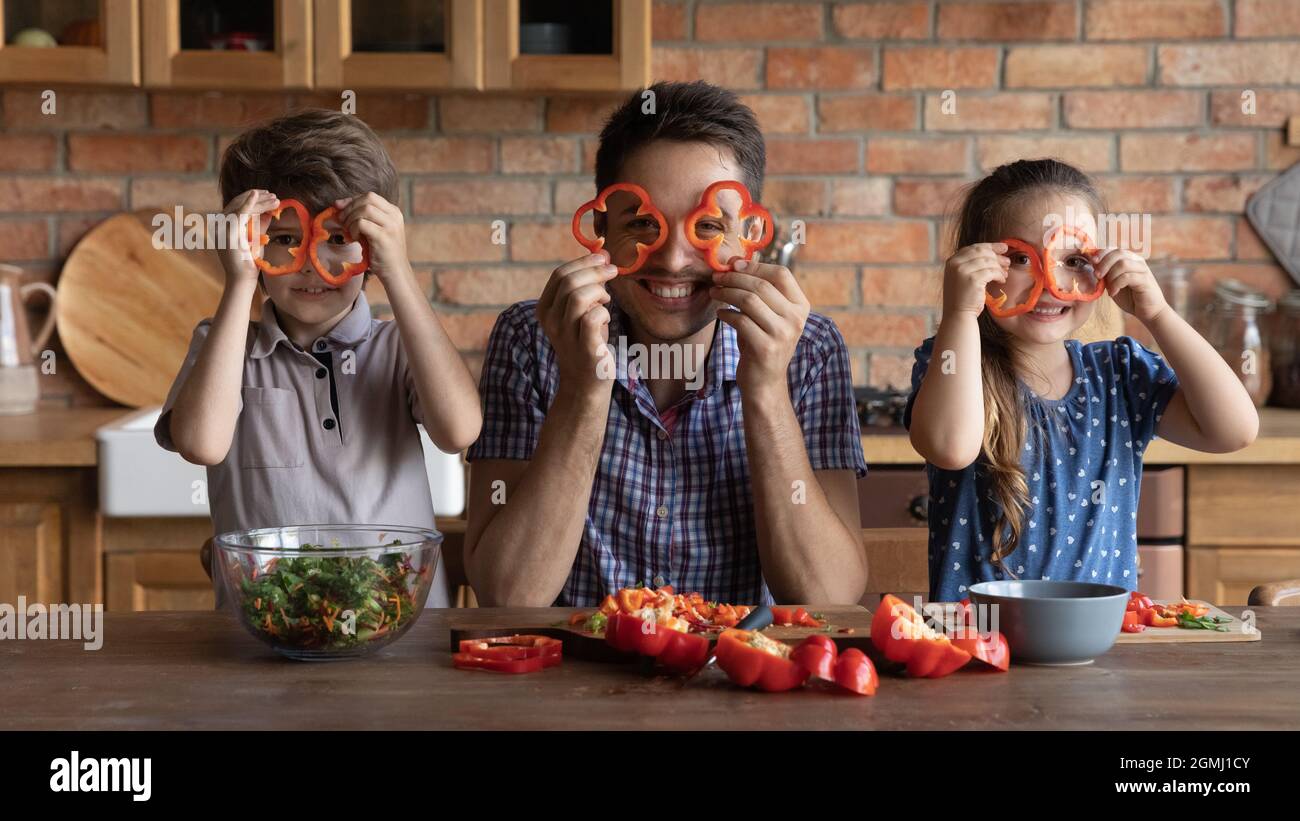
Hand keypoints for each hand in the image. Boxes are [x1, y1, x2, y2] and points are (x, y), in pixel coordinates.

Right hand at [217, 188, 280, 287]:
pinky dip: (248, 203)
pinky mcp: (228, 233)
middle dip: (258, 198)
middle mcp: (221, 224)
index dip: (253, 198)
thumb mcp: (256, 239)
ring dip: (259, 201)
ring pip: (241, 207)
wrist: (243, 279)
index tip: (268, 195)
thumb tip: (269, 212)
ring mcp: (222, 228)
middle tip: (273, 196)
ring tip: (274, 199)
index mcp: (226, 225)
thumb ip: (260, 225)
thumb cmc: (250, 262)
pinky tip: (256, 195)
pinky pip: (239, 214)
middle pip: (239, 203)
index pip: (238, 206)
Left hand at [334, 193, 409, 280]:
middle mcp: (394, 216)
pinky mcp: (384, 236)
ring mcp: (391, 225)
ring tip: (349, 232)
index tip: (339, 208)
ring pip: (365, 209)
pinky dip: (353, 229)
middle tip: (342, 221)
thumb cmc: (382, 252)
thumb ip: (362, 216)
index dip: (352, 200)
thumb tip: (338, 204)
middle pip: (368, 198)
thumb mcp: (374, 229)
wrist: (395, 272)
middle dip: (350, 208)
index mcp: (393, 212)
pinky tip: (355, 239)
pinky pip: (362, 223)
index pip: (370, 196)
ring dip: (351, 219)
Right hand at [537, 252, 617, 397]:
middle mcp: (550, 321)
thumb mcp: (581, 311)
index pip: (560, 274)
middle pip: (568, 282)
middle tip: (613, 270)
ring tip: (606, 300)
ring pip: (577, 297)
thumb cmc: (587, 340)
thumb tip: (603, 254)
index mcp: (545, 308)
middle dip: (594, 270)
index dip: (583, 261)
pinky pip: (593, 317)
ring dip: (598, 291)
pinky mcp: (585, 348)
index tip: (603, 256)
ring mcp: (565, 335)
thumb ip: (586, 285)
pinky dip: (604, 312)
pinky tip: (606, 320)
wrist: (586, 381)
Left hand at [711, 259, 809, 394]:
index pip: (781, 274)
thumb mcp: (768, 314)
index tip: (733, 264)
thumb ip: (760, 290)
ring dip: (726, 293)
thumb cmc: (762, 342)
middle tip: (716, 277)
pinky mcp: (766, 348)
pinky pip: (740, 321)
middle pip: (761, 285)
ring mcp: (783, 334)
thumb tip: (738, 260)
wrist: (765, 382)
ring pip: (749, 300)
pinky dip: (726, 314)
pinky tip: (720, 313)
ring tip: (714, 293)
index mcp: (801, 306)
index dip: (755, 266)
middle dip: (734, 278)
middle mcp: (796, 319)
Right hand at [942, 242, 1007, 317]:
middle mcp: (955, 264)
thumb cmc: (963, 297)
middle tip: (1007, 262)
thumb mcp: (962, 276)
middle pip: (982, 252)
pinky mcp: (973, 279)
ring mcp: (963, 271)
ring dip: (1000, 267)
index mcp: (952, 261)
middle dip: (997, 255)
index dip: (990, 246)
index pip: (974, 247)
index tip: (1003, 248)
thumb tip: (994, 252)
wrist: (958, 315)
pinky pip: (992, 272)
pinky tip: (1002, 280)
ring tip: (1005, 273)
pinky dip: (999, 275)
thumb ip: (971, 264)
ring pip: (988, 261)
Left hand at [1095, 249, 1167, 323]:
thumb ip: (1105, 273)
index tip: (1092, 262)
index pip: (1114, 248)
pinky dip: (1116, 284)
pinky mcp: (1145, 280)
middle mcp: (1137, 261)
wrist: (1148, 311)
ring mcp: (1143, 270)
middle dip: (1104, 263)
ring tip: (1108, 288)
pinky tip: (1113, 293)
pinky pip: (1127, 277)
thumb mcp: (1113, 283)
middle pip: (1118, 252)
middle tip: (1097, 276)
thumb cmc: (1129, 297)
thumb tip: (1091, 263)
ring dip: (1111, 276)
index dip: (1101, 253)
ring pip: (1123, 264)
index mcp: (1130, 259)